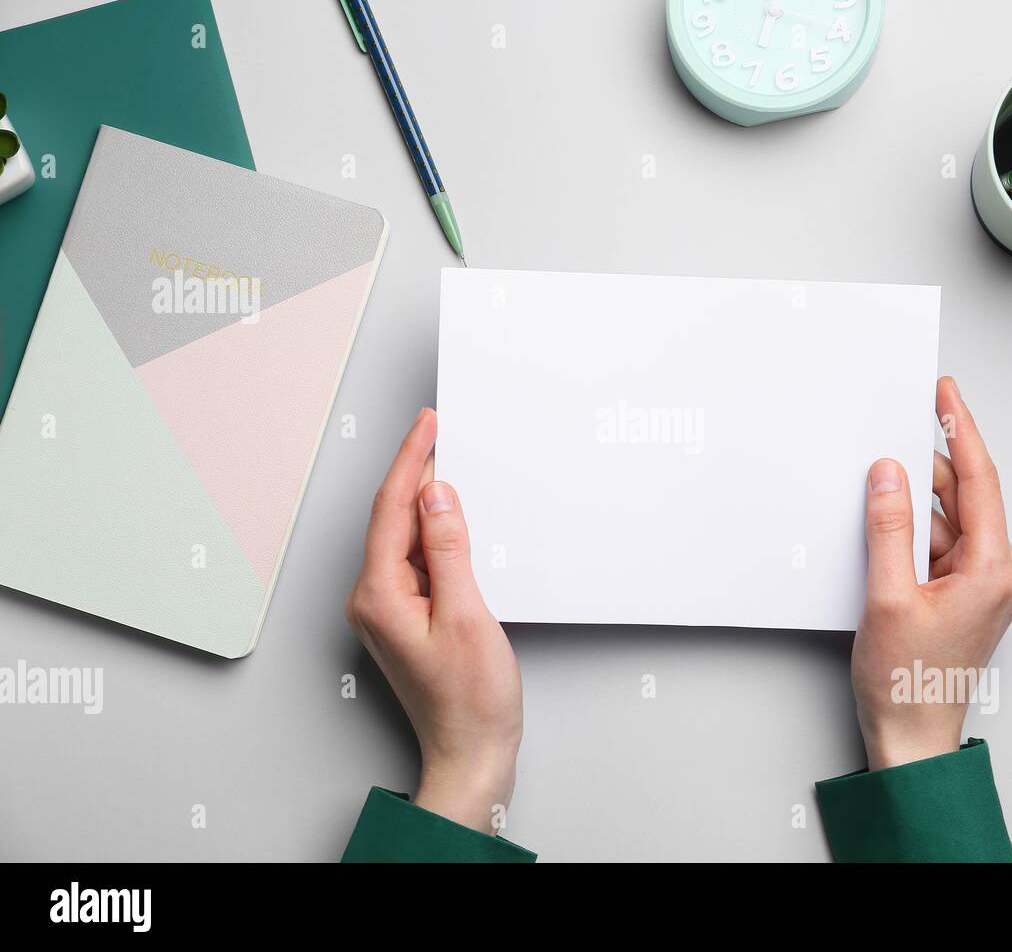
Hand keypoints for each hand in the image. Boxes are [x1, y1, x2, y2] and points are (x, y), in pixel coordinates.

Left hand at [345, 409, 521, 833]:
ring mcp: (387, 609)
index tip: (427, 425)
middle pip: (393, 518)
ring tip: (451, 465)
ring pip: (405, 538)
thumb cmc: (470, 701)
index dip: (411, 460)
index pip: (391, 509)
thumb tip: (437, 496)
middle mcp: (373, 600)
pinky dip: (434, 534)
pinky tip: (454, 521)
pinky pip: (416, 560)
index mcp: (379, 596)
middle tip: (441, 430)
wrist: (471, 754)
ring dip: (427, 503)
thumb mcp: (467, 615)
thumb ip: (449, 550)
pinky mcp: (405, 616)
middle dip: (417, 472)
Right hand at [851, 377, 1011, 768]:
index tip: (945, 393)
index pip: (980, 480)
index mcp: (993, 569)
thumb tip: (889, 474)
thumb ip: (889, 528)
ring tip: (875, 491)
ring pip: (948, 520)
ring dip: (914, 504)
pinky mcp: (963, 593)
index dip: (960, 429)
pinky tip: (883, 526)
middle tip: (891, 431)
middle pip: (964, 497)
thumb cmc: (907, 683)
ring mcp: (982, 584)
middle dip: (927, 466)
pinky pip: (940, 544)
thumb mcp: (887, 597)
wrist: (911, 737)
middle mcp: (998, 572)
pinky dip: (913, 531)